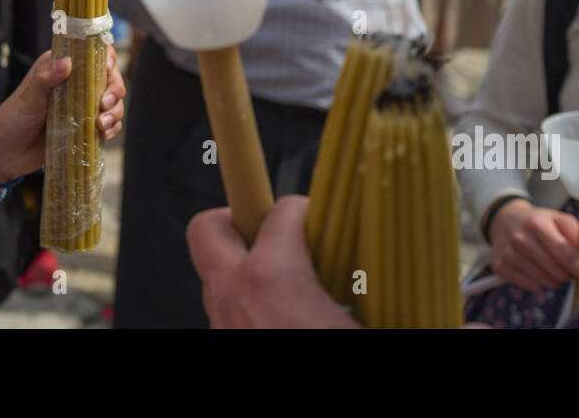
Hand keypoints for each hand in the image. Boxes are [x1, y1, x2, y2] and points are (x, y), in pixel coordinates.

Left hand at [0, 46, 126, 183]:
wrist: (6, 155)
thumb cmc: (12, 121)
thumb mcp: (27, 98)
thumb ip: (45, 79)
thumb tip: (66, 62)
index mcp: (61, 68)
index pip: (92, 54)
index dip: (107, 58)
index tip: (108, 68)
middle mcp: (76, 83)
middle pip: (110, 78)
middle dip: (114, 90)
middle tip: (104, 104)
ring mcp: (83, 105)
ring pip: (113, 102)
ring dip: (115, 111)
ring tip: (101, 125)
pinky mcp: (86, 126)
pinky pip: (109, 123)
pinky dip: (112, 127)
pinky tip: (104, 134)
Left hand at [187, 196, 359, 327]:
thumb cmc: (335, 368)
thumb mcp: (360, 317)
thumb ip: (360, 278)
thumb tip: (370, 257)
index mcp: (271, 281)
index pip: (282, 210)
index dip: (305, 210)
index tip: (322, 219)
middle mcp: (232, 299)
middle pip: (208, 228)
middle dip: (243, 220)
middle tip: (282, 238)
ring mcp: (220, 326)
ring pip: (217, 275)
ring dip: (248, 268)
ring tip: (293, 285)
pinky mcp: (220, 343)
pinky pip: (227, 309)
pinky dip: (250, 302)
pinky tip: (286, 317)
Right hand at [487, 198, 578, 292]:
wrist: (504, 220)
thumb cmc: (539, 221)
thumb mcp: (559, 221)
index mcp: (537, 223)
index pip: (565, 253)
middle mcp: (521, 238)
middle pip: (559, 272)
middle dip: (569, 272)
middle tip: (568, 264)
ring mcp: (509, 254)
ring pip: (547, 282)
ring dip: (555, 278)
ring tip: (549, 263)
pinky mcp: (501, 267)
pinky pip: (533, 287)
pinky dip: (539, 281)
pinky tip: (534, 267)